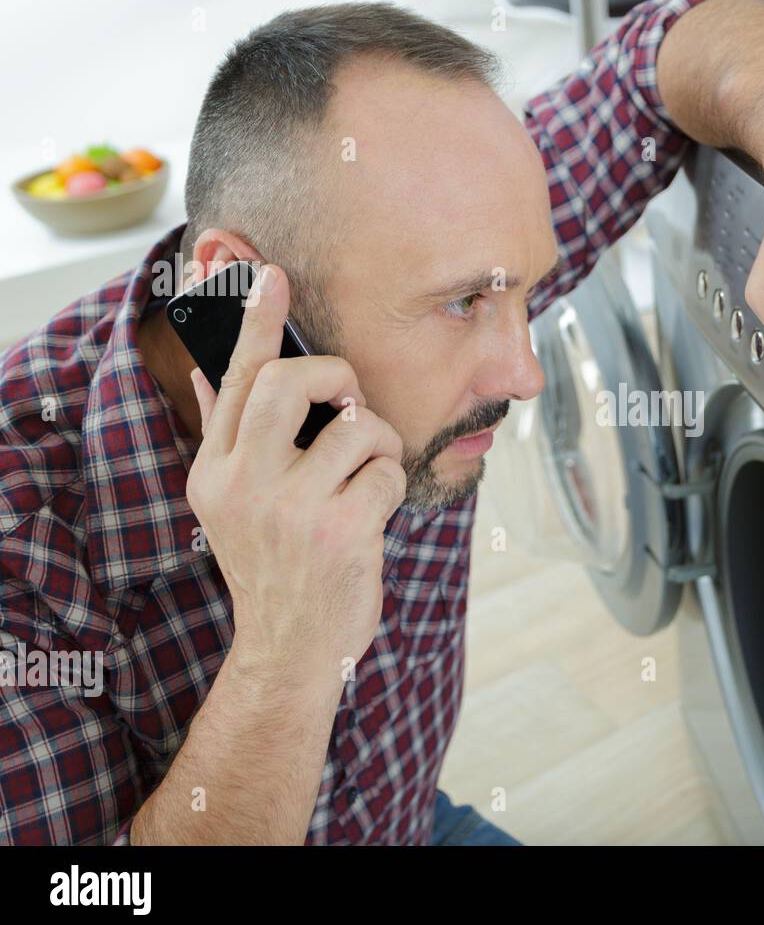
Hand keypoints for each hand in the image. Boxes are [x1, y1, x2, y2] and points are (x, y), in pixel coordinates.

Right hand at [184, 264, 406, 682]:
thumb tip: (209, 374)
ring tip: (369, 470)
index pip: (236, 380)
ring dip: (380, 440)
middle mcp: (243, 484)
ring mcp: (292, 509)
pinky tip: (375, 512)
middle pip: (292, 381)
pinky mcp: (341, 531)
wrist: (290, 649)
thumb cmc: (276, 567)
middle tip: (349, 399)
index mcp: (215, 471)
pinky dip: (392, 482)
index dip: (256, 323)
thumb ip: (228, 439)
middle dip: (336, 374)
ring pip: (358, 423)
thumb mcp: (232, 506)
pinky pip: (387, 468)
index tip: (269, 274)